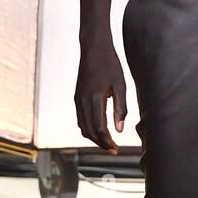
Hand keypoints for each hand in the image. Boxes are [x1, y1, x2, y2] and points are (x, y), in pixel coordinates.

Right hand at [74, 36, 127, 153]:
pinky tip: (99, 130)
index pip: (99, 128)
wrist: (93, 48)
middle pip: (89, 131)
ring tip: (108, 142)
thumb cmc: (110, 64)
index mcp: (94, 98)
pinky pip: (80, 119)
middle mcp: (82, 101)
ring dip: (94, 137)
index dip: (107, 142)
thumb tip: (120, 130)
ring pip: (82, 127)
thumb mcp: (121, 85)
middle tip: (114, 150)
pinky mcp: (77, 97)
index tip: (116, 149)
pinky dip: (88, 128)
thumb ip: (121, 108)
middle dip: (101, 143)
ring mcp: (77, 99)